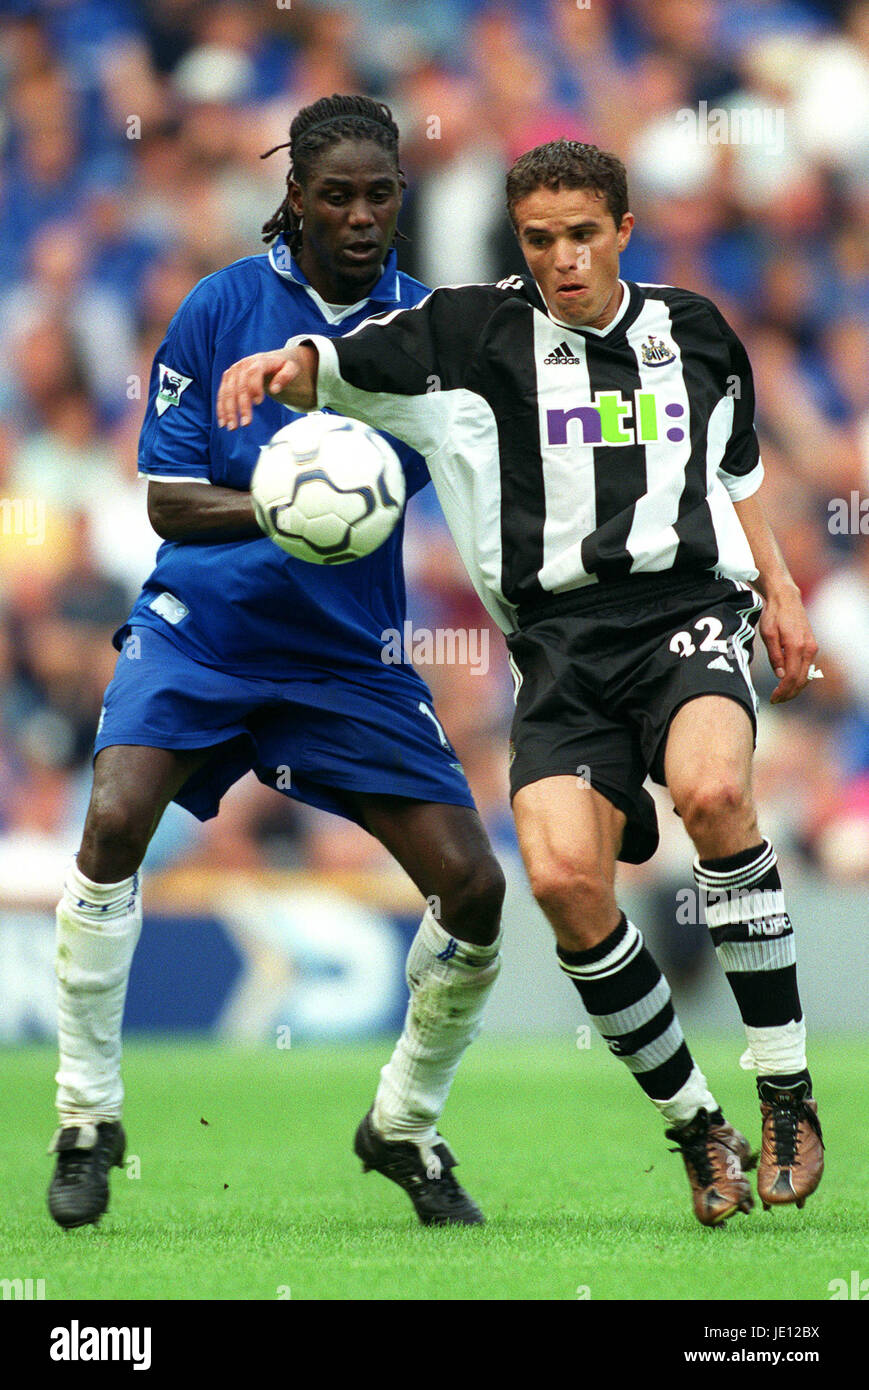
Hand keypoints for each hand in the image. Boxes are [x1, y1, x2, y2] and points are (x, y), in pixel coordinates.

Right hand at [217, 349, 305, 429]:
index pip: (253, 373)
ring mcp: (233, 371)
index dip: (254, 386)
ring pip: (227, 391)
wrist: (271, 360)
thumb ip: (285, 376)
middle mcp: (243, 365)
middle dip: (241, 406)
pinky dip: (221, 408)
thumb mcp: (291, 368)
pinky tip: (223, 422)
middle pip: (239, 386)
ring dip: (228, 410)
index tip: (258, 403)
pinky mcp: (228, 379)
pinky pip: (222, 394)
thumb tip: (275, 390)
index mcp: (259, 361)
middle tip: (246, 424)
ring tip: (232, 427)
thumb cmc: (283, 367)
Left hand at [758, 583, 818, 703]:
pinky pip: (808, 668)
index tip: (773, 698)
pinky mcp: (812, 646)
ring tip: (781, 695)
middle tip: (776, 700)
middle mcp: (808, 648)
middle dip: (789, 694)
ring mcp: (812, 647)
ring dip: (795, 688)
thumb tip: (780, 675)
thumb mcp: (768, 634)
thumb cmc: (774, 615)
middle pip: (801, 680)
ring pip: (807, 676)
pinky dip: (800, 679)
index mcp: (796, 646)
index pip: (791, 677)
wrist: (787, 599)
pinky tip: (789, 683)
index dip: (782, 691)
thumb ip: (774, 655)